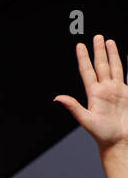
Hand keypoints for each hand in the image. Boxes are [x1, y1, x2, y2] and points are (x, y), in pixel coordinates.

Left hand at [54, 35, 127, 153]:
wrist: (119, 141)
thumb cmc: (102, 134)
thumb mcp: (86, 120)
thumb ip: (73, 107)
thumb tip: (57, 98)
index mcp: (93, 94)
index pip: (87, 71)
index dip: (83, 58)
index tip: (79, 45)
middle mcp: (104, 89)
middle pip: (101, 65)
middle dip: (98, 51)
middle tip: (97, 36)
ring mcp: (116, 90)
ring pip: (114, 67)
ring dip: (111, 54)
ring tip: (109, 41)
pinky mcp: (126, 93)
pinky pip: (127, 75)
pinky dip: (127, 65)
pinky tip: (126, 57)